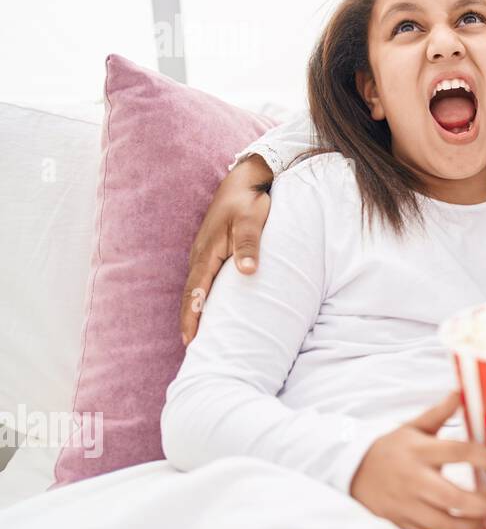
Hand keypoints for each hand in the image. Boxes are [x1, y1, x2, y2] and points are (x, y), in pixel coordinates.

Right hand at [180, 155, 272, 344]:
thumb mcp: (252, 221)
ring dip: (195, 311)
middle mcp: (200, 256)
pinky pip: (204, 279)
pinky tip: (209, 308)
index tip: (190, 341)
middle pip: (190, 295)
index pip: (195, 292)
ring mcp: (204, 253)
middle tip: (192, 350)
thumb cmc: (249, 201)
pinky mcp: (212, 250)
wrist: (244, 179)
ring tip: (198, 337)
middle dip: (189, 321)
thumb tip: (246, 272)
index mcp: (207, 253)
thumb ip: (249, 245)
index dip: (192, 317)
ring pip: (196, 288)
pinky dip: (202, 297)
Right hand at [350, 392, 485, 528]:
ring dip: (470, 525)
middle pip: (455, 498)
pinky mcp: (401, 522)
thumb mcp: (413, 426)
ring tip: (483, 519)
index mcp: (422, 451)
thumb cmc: (390, 447)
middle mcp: (415, 479)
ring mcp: (407, 504)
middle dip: (482, 504)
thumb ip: (439, 412)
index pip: (462, 452)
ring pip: (444, 524)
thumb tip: (460, 391)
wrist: (352, 470)